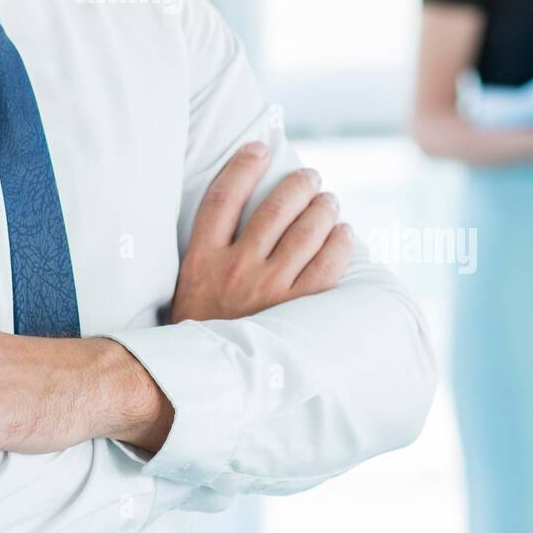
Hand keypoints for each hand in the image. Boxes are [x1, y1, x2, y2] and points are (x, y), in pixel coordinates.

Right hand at [171, 142, 352, 322]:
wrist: (205, 385)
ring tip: (328, 200)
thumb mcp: (188, 285)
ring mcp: (267, 290)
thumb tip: (239, 210)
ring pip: (305, 231)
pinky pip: (327, 266)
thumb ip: (208, 251)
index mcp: (202, 259)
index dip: (243, 165)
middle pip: (274, 207)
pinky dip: (339, 243)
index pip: (224, 196)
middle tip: (309, 176)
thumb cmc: (199, 330)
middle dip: (297, 184)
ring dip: (322, 207)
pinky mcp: (294, 311)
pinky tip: (343, 233)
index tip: (259, 147)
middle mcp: (235, 269)